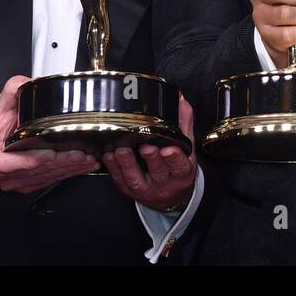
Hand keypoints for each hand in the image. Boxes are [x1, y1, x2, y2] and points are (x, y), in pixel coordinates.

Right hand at [0, 75, 99, 193]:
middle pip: (31, 171)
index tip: (50, 153)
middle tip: (81, 155)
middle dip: (60, 163)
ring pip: (40, 178)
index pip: (8, 162)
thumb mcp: (2, 101)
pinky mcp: (19, 184)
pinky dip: (62, 175)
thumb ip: (17, 89)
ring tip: (86, 161)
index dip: (31, 159)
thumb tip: (35, 82)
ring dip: (66, 170)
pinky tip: (77, 168)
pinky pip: (42, 182)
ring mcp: (7, 180)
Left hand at [102, 95, 197, 211]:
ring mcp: (146, 189)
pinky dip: (113, 169)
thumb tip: (180, 99)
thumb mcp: (187, 148)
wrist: (171, 196)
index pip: (180, 166)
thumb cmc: (177, 169)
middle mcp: (165, 183)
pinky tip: (109, 156)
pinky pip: (120, 181)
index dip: (174, 158)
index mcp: (181, 172)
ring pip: (136, 178)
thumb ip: (184, 123)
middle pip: (158, 172)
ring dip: (127, 164)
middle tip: (144, 146)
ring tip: (121, 150)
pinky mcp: (130, 191)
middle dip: (151, 159)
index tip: (168, 149)